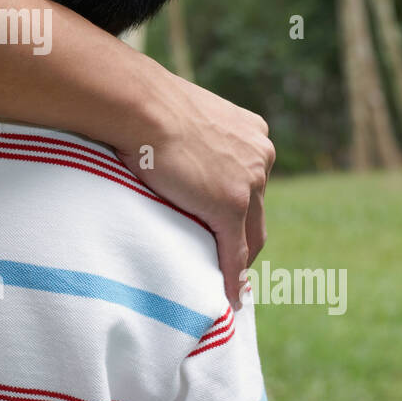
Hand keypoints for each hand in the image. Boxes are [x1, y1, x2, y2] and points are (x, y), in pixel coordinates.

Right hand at [117, 72, 273, 310]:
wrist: (141, 105)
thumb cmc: (147, 104)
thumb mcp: (186, 117)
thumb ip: (197, 138)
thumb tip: (177, 150)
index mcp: (253, 133)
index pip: (254, 182)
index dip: (243, 208)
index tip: (230, 225)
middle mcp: (260, 157)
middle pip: (259, 211)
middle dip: (244, 237)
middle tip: (227, 259)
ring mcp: (248, 182)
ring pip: (251, 234)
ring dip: (240, 260)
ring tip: (226, 282)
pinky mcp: (230, 205)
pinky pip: (235, 252)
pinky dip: (233, 277)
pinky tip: (228, 295)